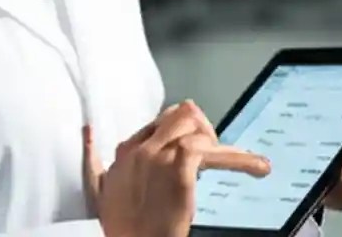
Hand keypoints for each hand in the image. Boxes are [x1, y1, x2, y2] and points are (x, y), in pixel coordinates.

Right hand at [82, 101, 270, 236]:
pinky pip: (209, 150)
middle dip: (204, 129)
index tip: (202, 146)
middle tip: (218, 153)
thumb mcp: (98, 188)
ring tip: (248, 162)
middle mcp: (143, 148)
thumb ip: (92, 159)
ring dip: (223, 144)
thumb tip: (87, 131)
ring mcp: (160, 158)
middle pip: (182, 115)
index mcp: (127, 150)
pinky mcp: (179, 172)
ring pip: (196, 126)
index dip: (186, 131)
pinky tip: (254, 167)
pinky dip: (237, 157)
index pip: (162, 120)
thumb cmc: (120, 226)